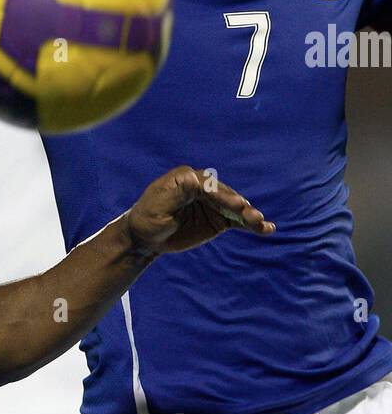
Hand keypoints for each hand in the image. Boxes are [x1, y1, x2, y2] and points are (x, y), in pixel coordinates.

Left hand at [125, 166, 274, 256]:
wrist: (146, 236)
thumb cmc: (148, 218)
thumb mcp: (158, 205)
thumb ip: (177, 193)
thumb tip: (194, 178)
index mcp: (187, 178)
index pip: (208, 185)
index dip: (222, 194)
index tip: (236, 204)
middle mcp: (204, 187)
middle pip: (225, 195)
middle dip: (239, 205)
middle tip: (251, 215)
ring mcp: (213, 203)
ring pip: (235, 208)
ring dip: (249, 215)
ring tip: (261, 224)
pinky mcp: (218, 218)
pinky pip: (238, 221)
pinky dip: (251, 225)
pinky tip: (268, 229)